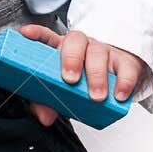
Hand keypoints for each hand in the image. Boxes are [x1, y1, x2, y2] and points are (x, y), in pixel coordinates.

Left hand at [17, 25, 146, 125]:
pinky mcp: (125, 61)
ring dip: (96, 75)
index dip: (37, 34)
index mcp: (62, 49)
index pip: (47, 36)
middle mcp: (83, 45)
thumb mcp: (63, 92)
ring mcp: (104, 51)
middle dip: (71, 59)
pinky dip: (123, 81)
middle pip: (75, 40)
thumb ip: (47, 103)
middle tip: (70, 80)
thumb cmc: (84, 82)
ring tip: (96, 96)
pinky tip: (118, 95)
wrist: (118, 78)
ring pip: (99, 52)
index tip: (26, 34)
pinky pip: (126, 67)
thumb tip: (45, 117)